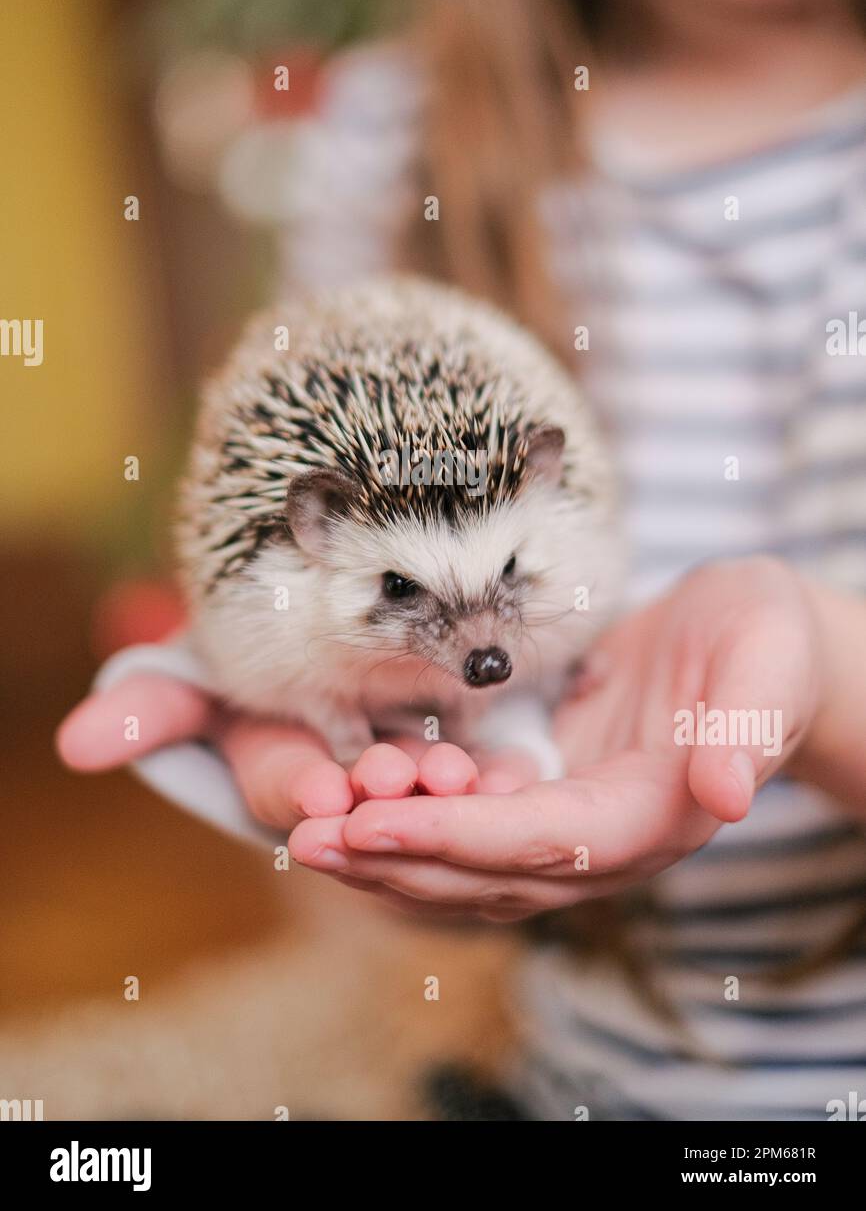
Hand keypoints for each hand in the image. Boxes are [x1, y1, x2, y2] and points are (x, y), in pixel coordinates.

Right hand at [56, 673, 533, 830]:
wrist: (353, 611)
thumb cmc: (269, 646)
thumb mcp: (210, 674)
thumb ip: (156, 709)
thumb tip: (79, 746)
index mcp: (285, 771)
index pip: (284, 788)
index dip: (298, 789)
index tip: (320, 788)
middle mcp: (353, 789)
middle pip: (366, 803)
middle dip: (382, 795)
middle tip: (404, 777)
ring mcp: (417, 777)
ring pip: (430, 797)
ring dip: (442, 790)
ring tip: (457, 770)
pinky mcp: (477, 760)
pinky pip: (493, 777)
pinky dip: (503, 777)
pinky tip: (519, 769)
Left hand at [289, 558, 826, 921]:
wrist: (754, 640)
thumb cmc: (765, 642)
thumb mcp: (765, 665)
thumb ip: (746, 730)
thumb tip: (726, 797)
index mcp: (654, 817)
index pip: (546, 845)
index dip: (459, 840)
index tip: (372, 823)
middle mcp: (604, 840)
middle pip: (490, 874)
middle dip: (397, 859)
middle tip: (306, 838)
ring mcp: (570, 821)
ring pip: (468, 861)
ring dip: (389, 851)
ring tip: (308, 830)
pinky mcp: (545, 792)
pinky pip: (467, 822)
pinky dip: (410, 817)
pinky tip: (352, 795)